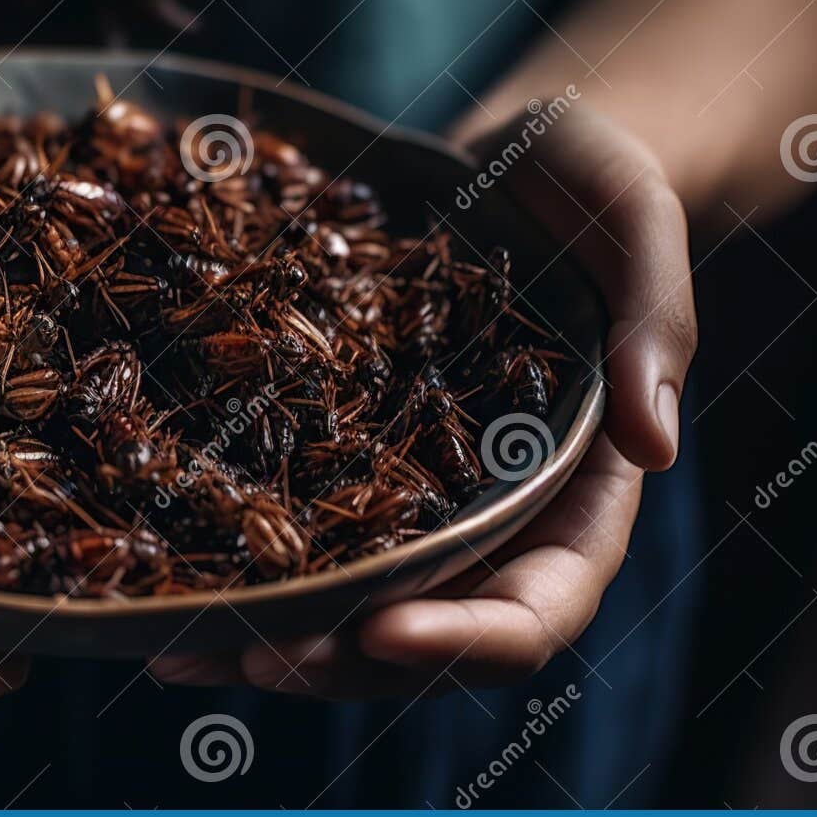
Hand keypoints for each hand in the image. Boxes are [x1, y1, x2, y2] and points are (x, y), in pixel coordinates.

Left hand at [151, 104, 696, 696]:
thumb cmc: (590, 183)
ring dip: (268, 635)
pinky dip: (235, 558)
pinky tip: (159, 572)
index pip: (540, 605)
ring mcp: (413, 491)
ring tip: (178, 648)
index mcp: (578, 491)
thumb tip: (656, 444)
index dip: (466, 639)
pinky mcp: (347, 450)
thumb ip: (656, 324)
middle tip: (247, 658)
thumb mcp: (636, 223)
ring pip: (346, 599)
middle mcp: (491, 515)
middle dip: (339, 658)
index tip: (381, 632)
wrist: (507, 158)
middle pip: (425, 628)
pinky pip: (296, 523)